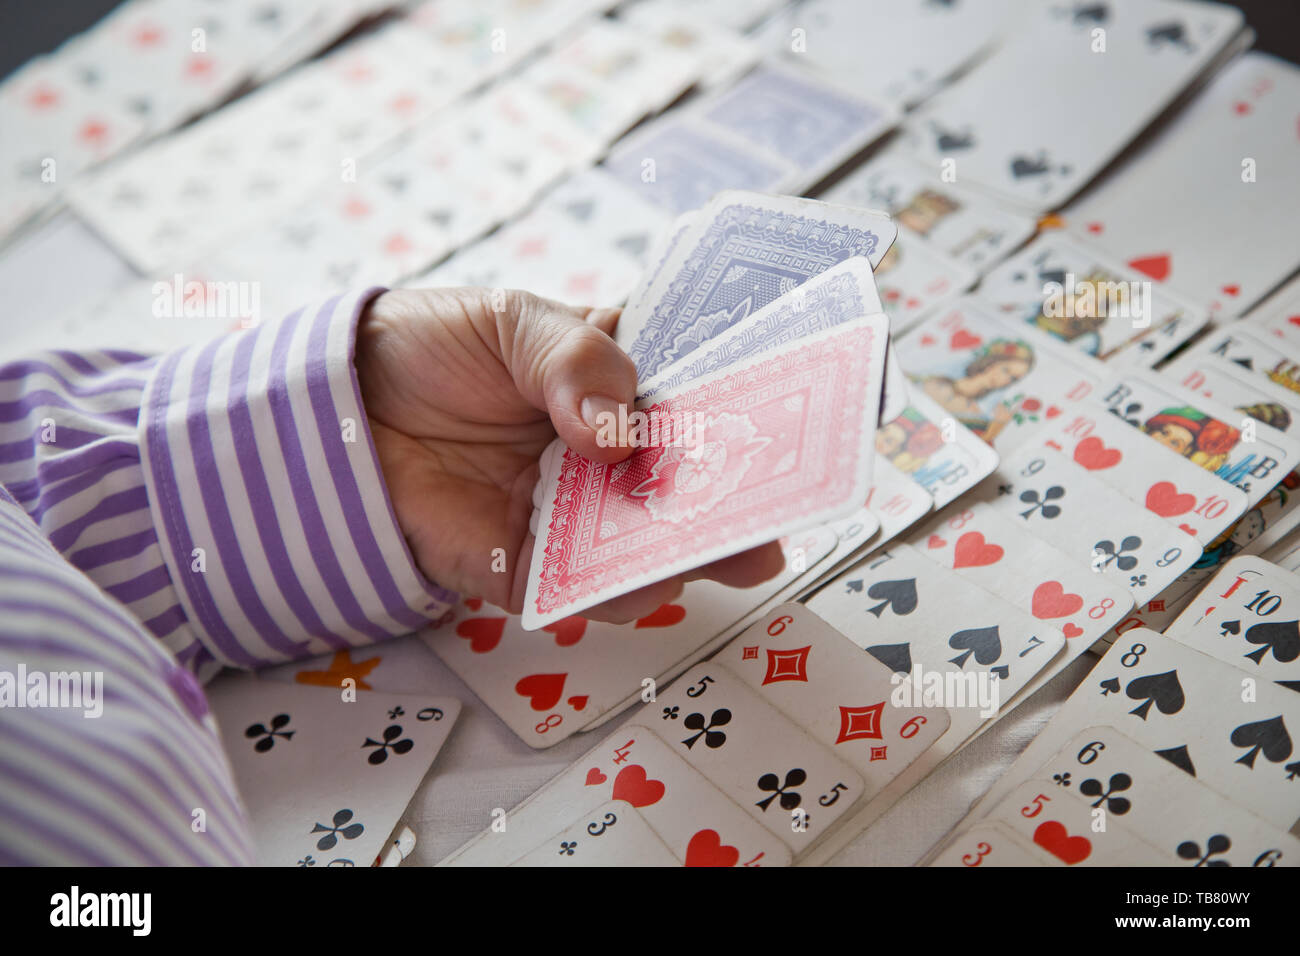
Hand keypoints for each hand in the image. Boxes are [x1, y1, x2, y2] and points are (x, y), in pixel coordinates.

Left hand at [355, 287, 784, 621]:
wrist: (341, 401)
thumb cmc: (436, 346)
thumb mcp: (514, 321)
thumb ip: (573, 364)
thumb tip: (616, 431)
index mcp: (622, 390)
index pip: (699, 403)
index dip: (745, 412)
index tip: (787, 415)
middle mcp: (610, 461)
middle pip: (687, 490)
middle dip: (736, 505)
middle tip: (773, 507)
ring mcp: (571, 518)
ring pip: (646, 552)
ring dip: (683, 554)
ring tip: (714, 546)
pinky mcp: (524, 569)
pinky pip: (577, 595)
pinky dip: (611, 594)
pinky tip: (635, 581)